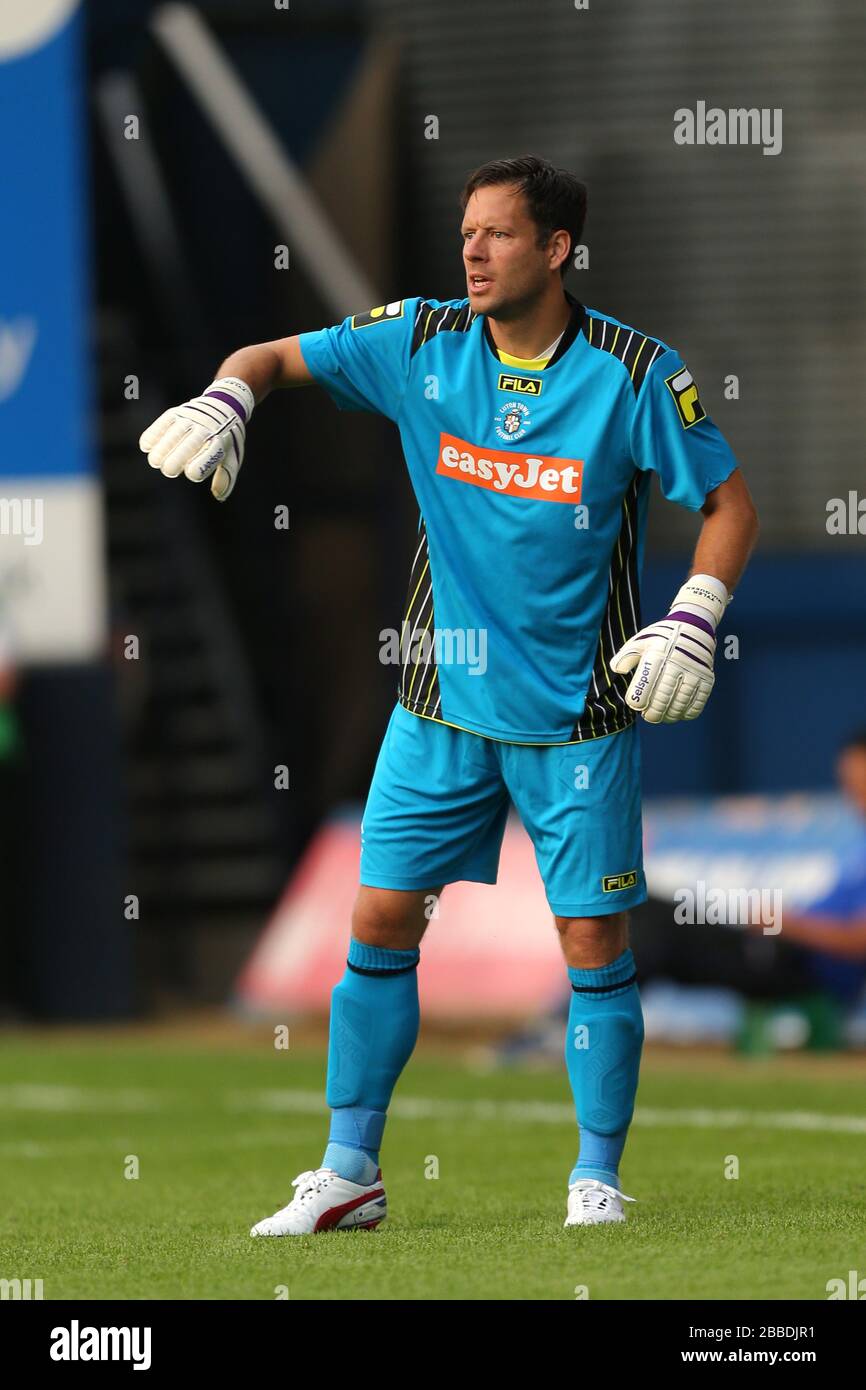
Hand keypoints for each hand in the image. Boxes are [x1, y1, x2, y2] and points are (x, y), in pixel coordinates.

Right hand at [138, 376, 254, 500]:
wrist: (225, 405)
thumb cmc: (226, 438)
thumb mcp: (232, 457)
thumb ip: (226, 477)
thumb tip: (218, 496)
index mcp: (220, 443)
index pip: (210, 457)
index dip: (199, 467)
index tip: (192, 474)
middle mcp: (206, 429)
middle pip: (189, 445)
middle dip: (176, 459)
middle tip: (168, 471)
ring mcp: (190, 419)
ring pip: (174, 433)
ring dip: (162, 448)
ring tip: (155, 462)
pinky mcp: (177, 413)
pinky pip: (163, 423)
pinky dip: (154, 434)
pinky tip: (146, 446)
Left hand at [610, 574, 728, 724]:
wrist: (695, 625)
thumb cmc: (662, 636)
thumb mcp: (641, 640)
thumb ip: (626, 656)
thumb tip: (616, 669)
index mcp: (657, 654)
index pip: (644, 686)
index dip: (638, 701)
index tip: (636, 705)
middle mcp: (676, 663)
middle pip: (662, 698)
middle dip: (653, 713)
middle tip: (648, 717)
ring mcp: (694, 672)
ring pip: (680, 703)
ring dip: (670, 715)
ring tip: (663, 717)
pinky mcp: (707, 678)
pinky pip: (698, 702)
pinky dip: (688, 713)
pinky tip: (680, 714)